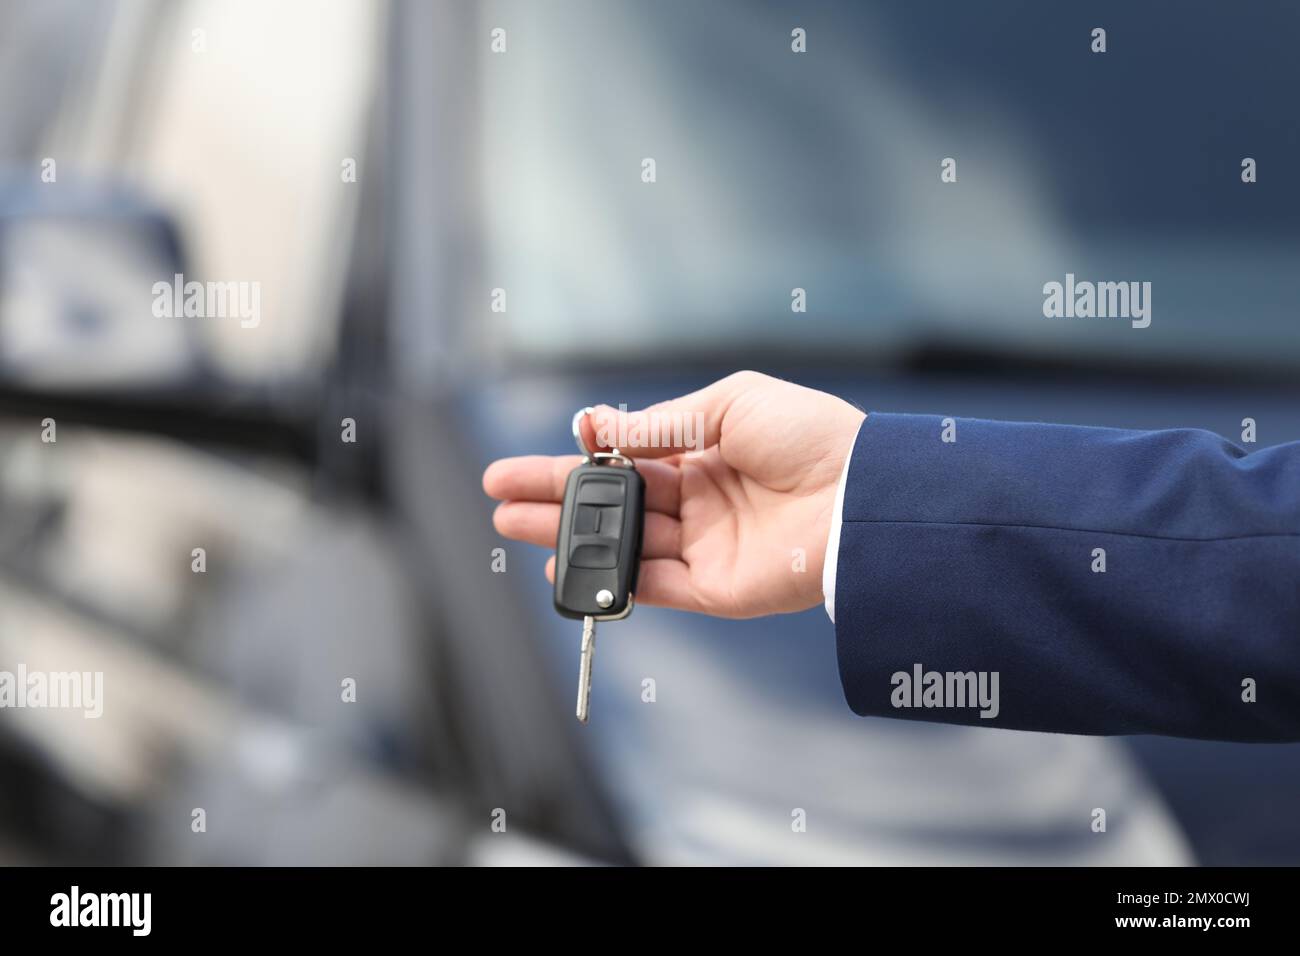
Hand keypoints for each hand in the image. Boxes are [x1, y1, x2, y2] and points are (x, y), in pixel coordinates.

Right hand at [482, 371, 865, 617]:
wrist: (861, 494)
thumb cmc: (809, 438)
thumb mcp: (727, 405)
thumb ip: (659, 425)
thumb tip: (594, 425)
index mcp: (706, 451)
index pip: (628, 456)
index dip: (580, 457)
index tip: (541, 454)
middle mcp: (701, 499)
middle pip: (613, 501)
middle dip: (554, 496)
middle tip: (499, 494)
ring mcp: (706, 545)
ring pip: (622, 543)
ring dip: (567, 535)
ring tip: (512, 524)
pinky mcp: (715, 588)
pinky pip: (651, 586)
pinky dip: (607, 581)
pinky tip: (564, 567)